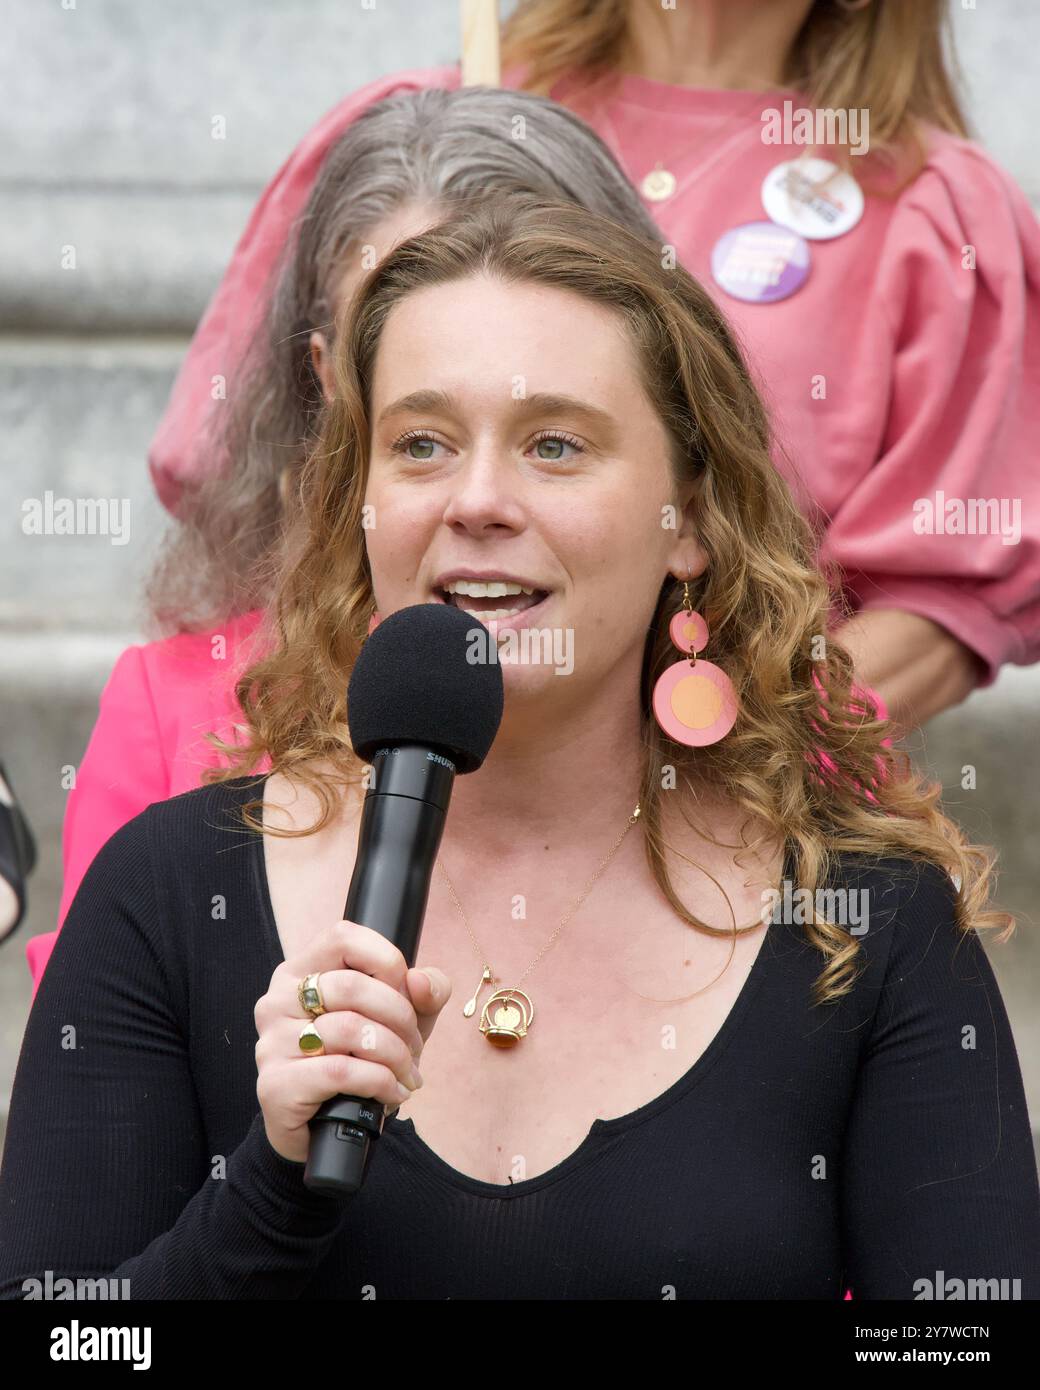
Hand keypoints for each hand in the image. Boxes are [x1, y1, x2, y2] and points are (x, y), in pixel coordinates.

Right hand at [254, 920, 451, 1162]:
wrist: (326, 1127)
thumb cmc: (362, 1059)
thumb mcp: (402, 1018)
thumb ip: (425, 991)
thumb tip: (420, 981)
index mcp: (300, 971)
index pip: (343, 936)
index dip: (386, 961)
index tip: (408, 993)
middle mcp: (277, 1000)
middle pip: (351, 987)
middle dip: (400, 1017)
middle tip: (415, 1046)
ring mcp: (271, 1043)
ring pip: (349, 1030)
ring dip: (395, 1054)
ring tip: (408, 1074)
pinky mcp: (276, 1085)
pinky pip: (341, 1071)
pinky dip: (379, 1081)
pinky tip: (393, 1093)